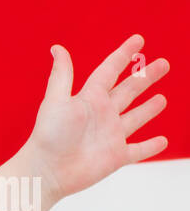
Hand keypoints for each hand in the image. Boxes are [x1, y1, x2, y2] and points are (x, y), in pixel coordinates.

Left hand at [21, 34, 169, 204]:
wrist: (47, 171)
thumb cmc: (49, 135)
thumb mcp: (56, 101)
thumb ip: (62, 75)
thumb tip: (57, 47)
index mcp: (89, 98)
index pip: (110, 70)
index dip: (123, 54)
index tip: (138, 40)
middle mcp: (103, 114)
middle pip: (129, 90)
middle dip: (146, 77)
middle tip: (163, 64)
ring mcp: (111, 135)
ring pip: (135, 118)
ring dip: (149, 109)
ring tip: (162, 99)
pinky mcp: (116, 156)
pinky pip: (138, 151)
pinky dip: (151, 147)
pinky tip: (163, 141)